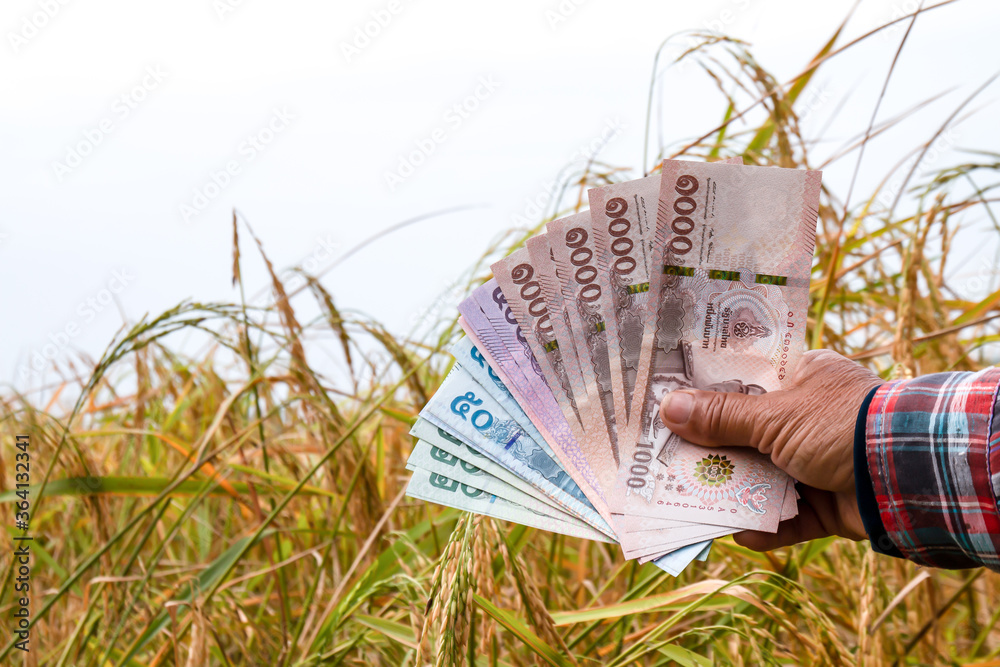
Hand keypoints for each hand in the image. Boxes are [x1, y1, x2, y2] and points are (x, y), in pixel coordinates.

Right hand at [658, 350, 883, 550]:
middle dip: (709, 448)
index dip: (707, 392)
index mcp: (802, 378)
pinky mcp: (827, 504)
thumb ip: (721, 417)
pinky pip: (787, 517)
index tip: (668, 401)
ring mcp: (817, 462)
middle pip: (745, 432)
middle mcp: (808, 418)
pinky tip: (739, 532)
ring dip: (731, 490)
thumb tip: (668, 409)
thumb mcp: (775, 417)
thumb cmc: (841, 426)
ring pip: (761, 477)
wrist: (907, 476)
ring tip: (688, 500)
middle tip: (664, 457)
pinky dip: (765, 526)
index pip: (746, 380)